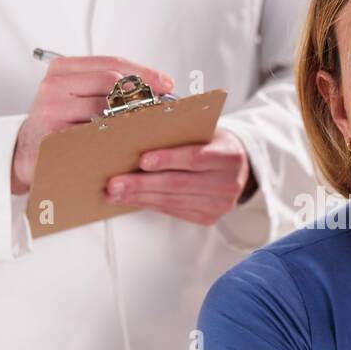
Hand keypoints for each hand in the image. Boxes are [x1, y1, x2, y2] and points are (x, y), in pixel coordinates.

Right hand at [10, 55, 173, 194]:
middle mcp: (54, 85)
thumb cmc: (58, 122)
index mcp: (62, 69)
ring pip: (107, 108)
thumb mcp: (75, 93)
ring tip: (149, 125)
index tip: (166, 83)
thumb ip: (105, 85)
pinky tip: (129, 141)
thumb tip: (155, 86)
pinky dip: (117, 137)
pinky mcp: (55, 135)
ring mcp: (53, 110)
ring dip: (133, 117)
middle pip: (112, 82)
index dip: (144, 72)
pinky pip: (97, 134)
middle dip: (142, 94)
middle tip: (161, 107)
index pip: (112, 63)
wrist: (25, 152)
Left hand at [104, 128, 253, 225]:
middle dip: (143, 184)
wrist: (235, 169)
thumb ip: (179, 132)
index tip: (143, 160)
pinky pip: (174, 211)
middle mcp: (229, 183)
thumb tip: (137, 133)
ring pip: (173, 201)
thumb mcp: (204, 132)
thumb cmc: (211, 145)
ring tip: (115, 193)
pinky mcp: (209, 218)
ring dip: (140, 197)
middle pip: (180, 184)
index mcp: (229, 155)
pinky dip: (150, 204)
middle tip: (115, 183)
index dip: (169, 159)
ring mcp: (220, 204)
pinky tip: (132, 199)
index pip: (196, 158)